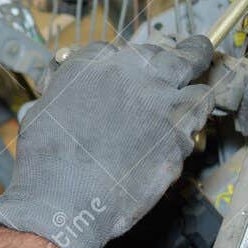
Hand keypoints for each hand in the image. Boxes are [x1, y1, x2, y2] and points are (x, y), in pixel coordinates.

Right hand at [0, 35, 216, 247]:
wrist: (60, 199)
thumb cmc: (45, 157)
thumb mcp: (46, 107)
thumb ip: (73, 87)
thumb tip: (86, 86)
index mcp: (99, 63)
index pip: (133, 48)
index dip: (138, 61)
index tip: (137, 72)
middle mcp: (139, 76)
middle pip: (187, 53)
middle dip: (194, 54)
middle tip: (197, 56)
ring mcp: (166, 108)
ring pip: (202, 91)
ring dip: (195, 98)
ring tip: (188, 108)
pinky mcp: (179, 142)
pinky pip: (194, 133)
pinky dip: (185, 137)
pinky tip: (169, 147)